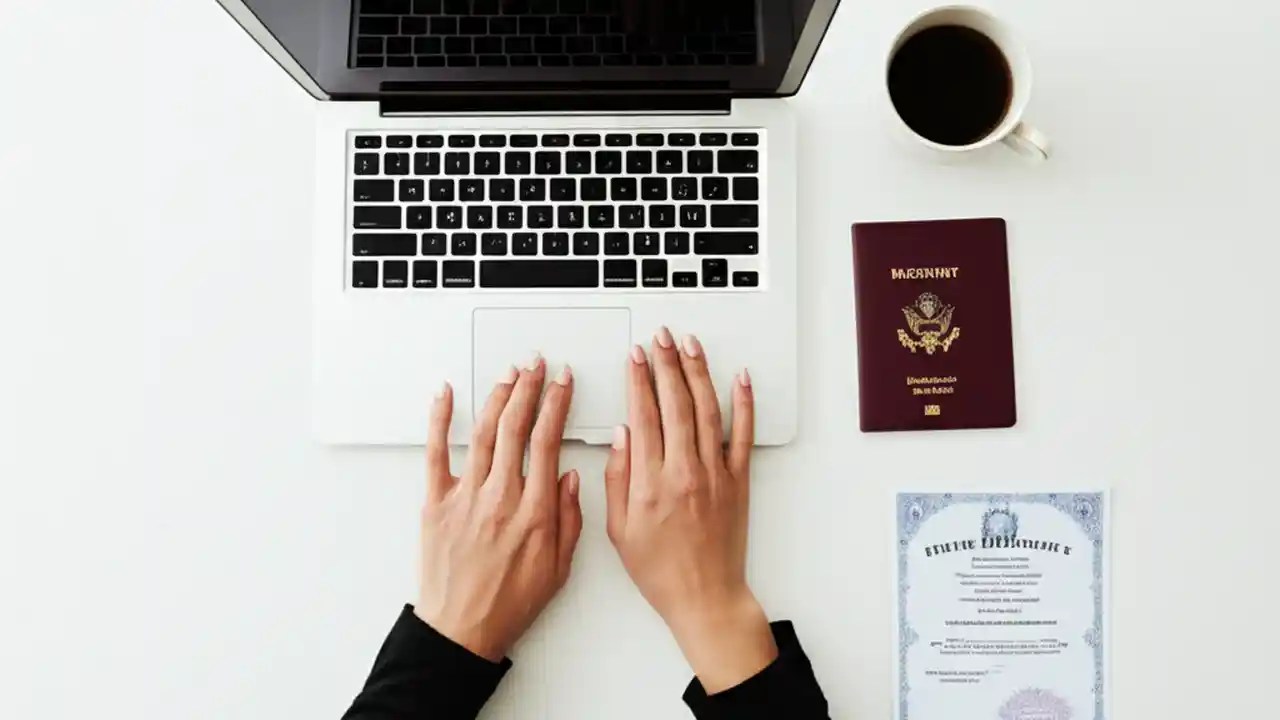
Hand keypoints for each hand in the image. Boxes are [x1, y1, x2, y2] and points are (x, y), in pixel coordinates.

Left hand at [414, 357, 582, 661]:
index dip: (556, 405)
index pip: (548, 442)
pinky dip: (440, 420)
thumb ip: (568, 518)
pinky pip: (436, 453)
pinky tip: (445, 395)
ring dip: (498, 397)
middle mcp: (500, 498)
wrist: (461, 629)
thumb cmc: (508, 603)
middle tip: (537, 365)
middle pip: (516, 427)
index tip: (562, 382)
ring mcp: (465, 497)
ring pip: (484, 433)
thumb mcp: (559, 567)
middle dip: (529, 388)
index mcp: (534, 512)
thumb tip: (569, 476)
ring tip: (509, 375)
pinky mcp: (436, 504)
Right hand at [604, 328, 776, 692]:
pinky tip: (740, 379)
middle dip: (666, 362)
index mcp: (649, 482)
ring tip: (690, 344)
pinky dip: (743, 404)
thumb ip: (616, 478)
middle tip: (660, 337)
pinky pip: (742, 435)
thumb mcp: (618, 529)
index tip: (635, 356)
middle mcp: (683, 471)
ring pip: (706, 409)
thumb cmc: (659, 569)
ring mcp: (714, 474)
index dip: (638, 378)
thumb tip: (620, 435)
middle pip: (674, 402)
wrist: (704, 596)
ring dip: (697, 371)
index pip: (642, 414)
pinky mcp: (738, 481)